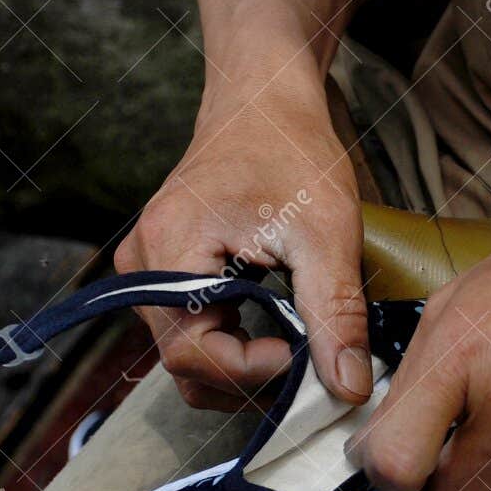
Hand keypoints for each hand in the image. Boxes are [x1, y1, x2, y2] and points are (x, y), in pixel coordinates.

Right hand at [113, 71, 369, 410]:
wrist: (263, 103)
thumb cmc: (290, 150)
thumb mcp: (326, 233)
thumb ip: (334, 313)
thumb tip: (347, 387)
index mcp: (170, 250)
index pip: (191, 354)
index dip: (251, 372)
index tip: (304, 359)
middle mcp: (142, 267)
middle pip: (184, 364)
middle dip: (250, 378)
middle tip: (307, 361)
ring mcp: (147, 273)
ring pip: (188, 357)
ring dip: (243, 367)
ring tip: (295, 344)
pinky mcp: (163, 274)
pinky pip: (191, 333)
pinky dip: (234, 345)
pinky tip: (275, 330)